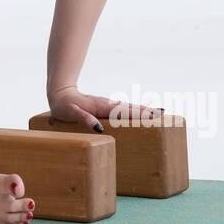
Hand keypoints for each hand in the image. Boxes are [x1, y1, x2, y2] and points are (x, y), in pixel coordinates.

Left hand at [47, 86, 162, 132]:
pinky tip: (142, 113)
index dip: (139, 115)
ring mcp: (108, 105)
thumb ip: (85, 120)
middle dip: (147, 111)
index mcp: (103, 107)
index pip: (124, 112)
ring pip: (129, 107)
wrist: (59, 94)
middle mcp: (108, 105)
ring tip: (159, 113)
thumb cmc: (64, 107)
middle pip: (131, 108)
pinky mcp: (107, 107)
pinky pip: (124, 109)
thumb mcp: (71, 114)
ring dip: (144, 110)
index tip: (154, 116)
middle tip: (164, 114)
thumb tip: (99, 129)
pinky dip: (135, 110)